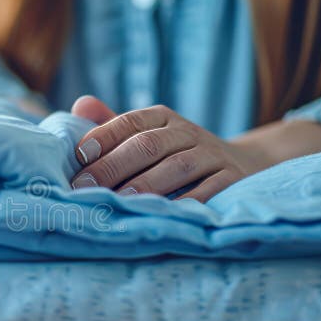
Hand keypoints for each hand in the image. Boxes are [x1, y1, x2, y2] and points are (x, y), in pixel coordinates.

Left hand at [70, 97, 270, 201]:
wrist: (241, 164)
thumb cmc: (175, 154)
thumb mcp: (147, 136)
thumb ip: (112, 125)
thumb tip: (80, 105)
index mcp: (162, 118)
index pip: (130, 122)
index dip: (104, 136)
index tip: (79, 154)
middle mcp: (187, 132)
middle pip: (148, 145)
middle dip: (114, 165)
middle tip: (87, 186)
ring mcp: (211, 155)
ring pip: (178, 166)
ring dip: (147, 184)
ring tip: (122, 200)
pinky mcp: (232, 179)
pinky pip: (208, 191)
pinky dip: (185, 203)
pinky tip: (163, 215)